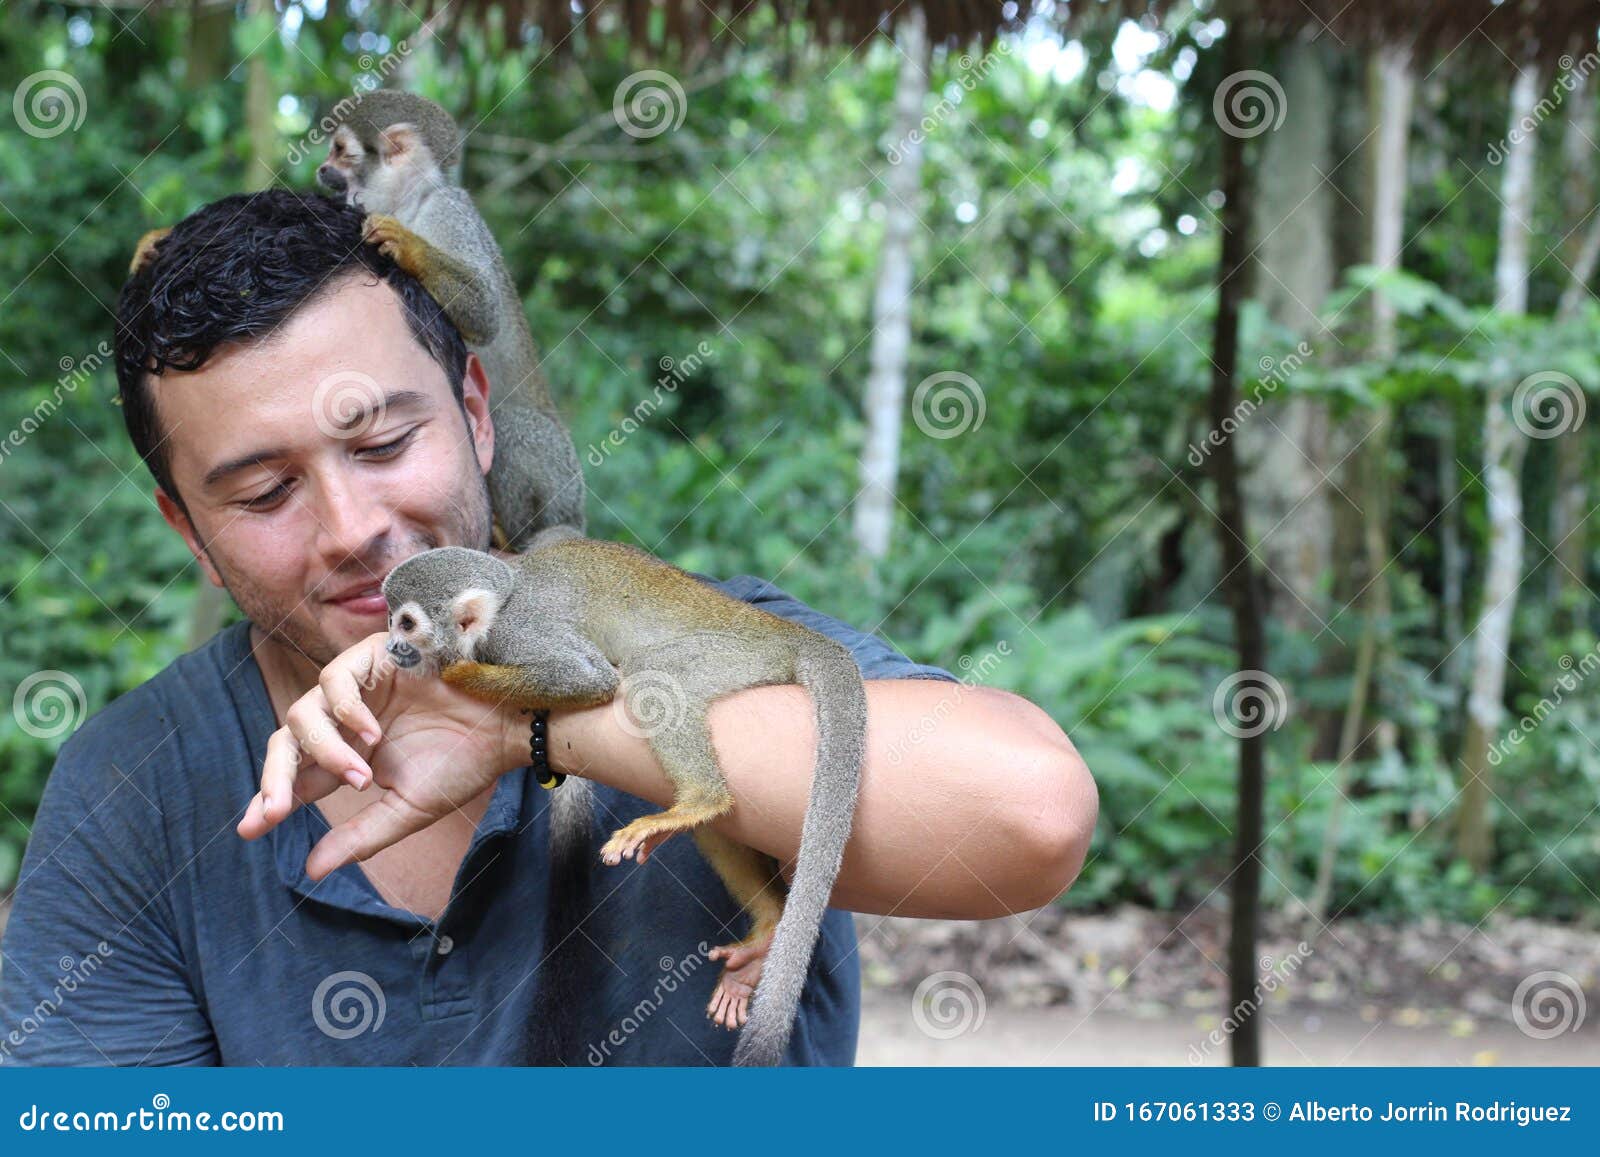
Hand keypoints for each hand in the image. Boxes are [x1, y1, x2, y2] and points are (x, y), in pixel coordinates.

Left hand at [236, 631, 521, 879]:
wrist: (510, 722)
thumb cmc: (467, 762)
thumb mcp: (408, 808)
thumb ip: (360, 836)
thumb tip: (311, 870)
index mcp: (352, 755)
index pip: (298, 776)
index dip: (271, 799)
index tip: (250, 830)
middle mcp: (346, 721)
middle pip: (286, 743)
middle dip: (276, 778)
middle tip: (275, 811)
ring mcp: (357, 687)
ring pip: (304, 712)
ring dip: (325, 749)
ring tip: (359, 775)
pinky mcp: (371, 657)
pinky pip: (333, 680)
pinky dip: (346, 710)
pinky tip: (372, 734)